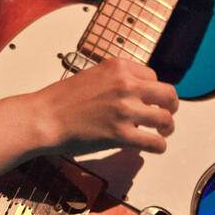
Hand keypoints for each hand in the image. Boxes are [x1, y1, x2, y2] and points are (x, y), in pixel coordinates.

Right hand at [35, 57, 178, 157]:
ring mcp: (125, 109)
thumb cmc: (61, 100)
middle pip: (168, 95)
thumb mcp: (93, 75)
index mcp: (118, 67)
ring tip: (162, 132)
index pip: (153, 77)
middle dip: (171, 107)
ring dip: (167, 128)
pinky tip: (153, 147)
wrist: (43, 117)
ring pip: (165, 119)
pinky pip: (154, 142)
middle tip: (167, 114)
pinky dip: (158, 146)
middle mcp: (125, 85)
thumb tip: (135, 92)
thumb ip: (116, 80)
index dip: (153, 91)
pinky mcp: (121, 134)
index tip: (150, 100)